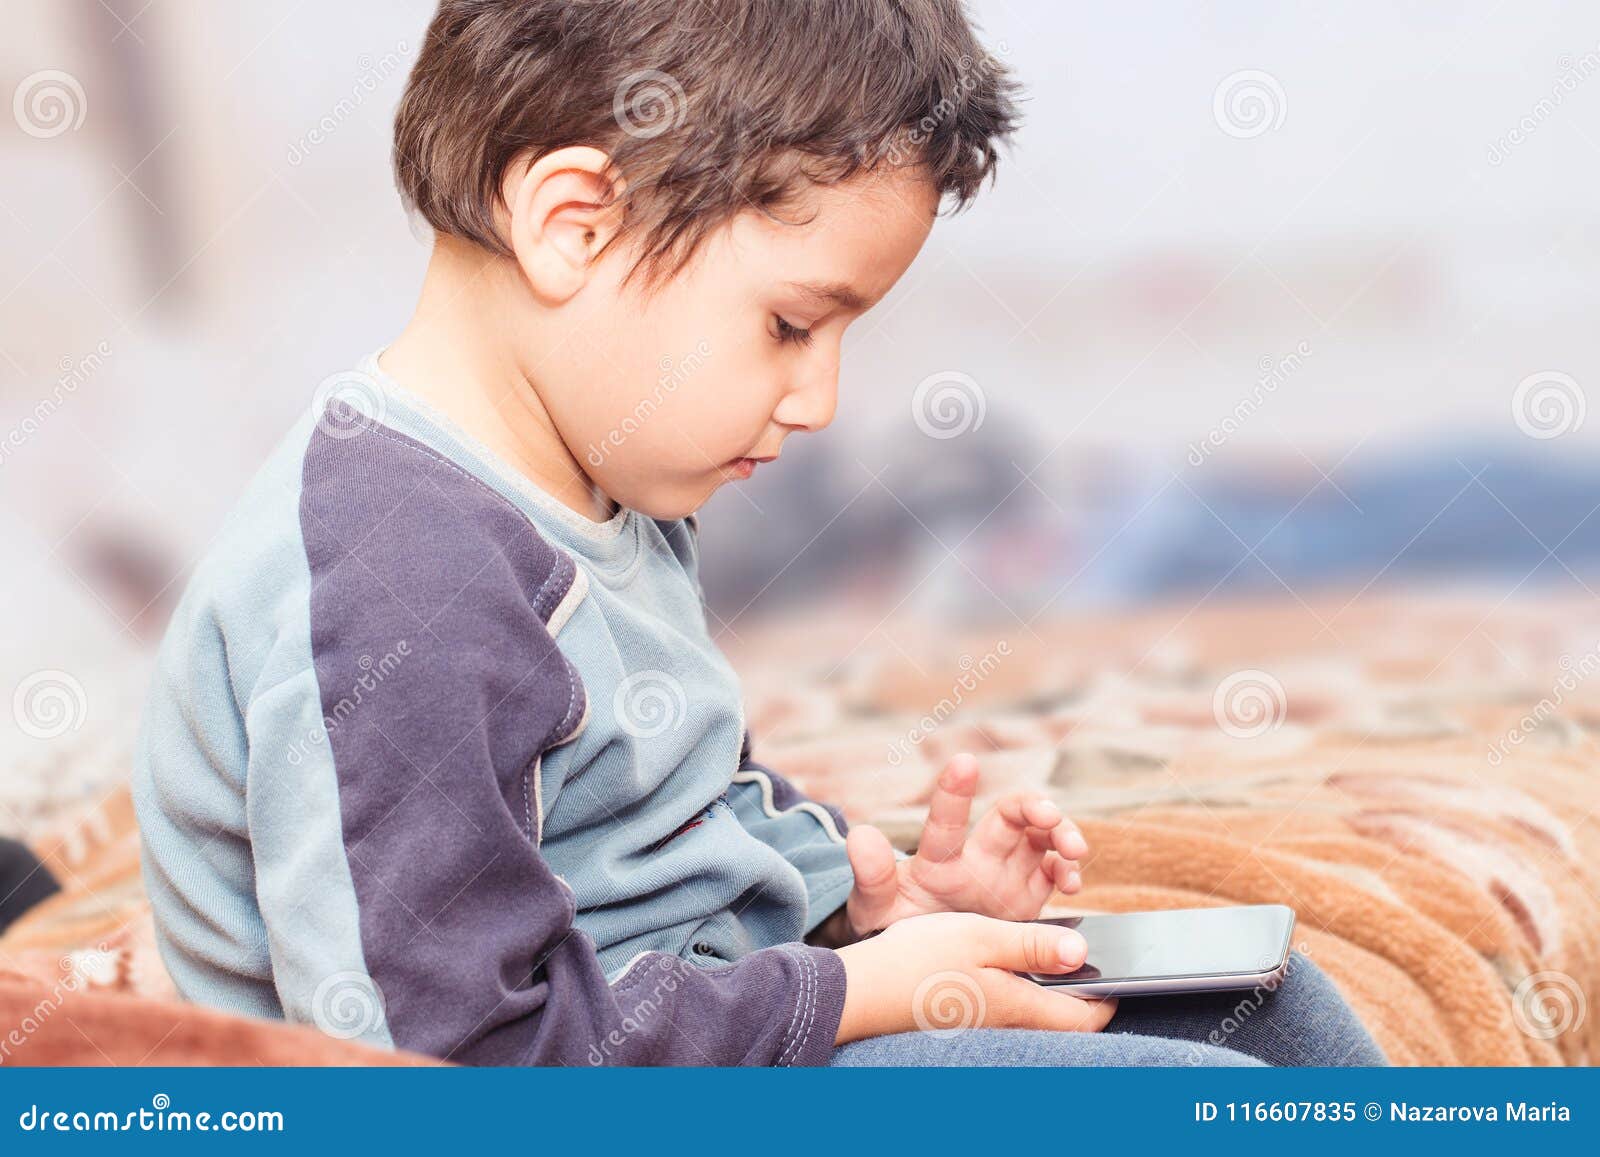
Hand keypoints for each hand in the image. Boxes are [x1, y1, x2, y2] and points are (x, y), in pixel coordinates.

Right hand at [832, 911, 1115, 1043]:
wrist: (860, 989)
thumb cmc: (918, 962)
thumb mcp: (981, 938)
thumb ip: (1033, 944)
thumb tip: (1082, 951)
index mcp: (1021, 1005)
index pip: (1088, 1017)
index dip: (1110, 994)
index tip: (1117, 966)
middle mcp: (1009, 1020)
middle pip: (1066, 1016)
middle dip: (1084, 989)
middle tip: (1086, 951)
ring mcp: (986, 1020)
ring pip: (1036, 1006)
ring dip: (1051, 982)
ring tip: (1050, 946)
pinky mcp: (965, 1013)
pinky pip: (1007, 1000)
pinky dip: (1019, 980)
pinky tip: (1005, 955)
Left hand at [841, 753, 1086, 937]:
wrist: (922, 962)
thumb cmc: (894, 928)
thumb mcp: (877, 910)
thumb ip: (872, 877)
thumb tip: (859, 836)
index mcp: (937, 860)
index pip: (945, 821)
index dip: (953, 792)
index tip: (964, 762)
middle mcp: (976, 857)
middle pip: (1009, 814)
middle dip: (1033, 806)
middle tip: (1050, 815)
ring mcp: (1006, 872)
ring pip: (1041, 836)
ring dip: (1062, 833)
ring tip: (1074, 849)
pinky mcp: (1029, 893)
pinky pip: (1056, 872)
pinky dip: (1069, 871)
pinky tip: (1073, 885)